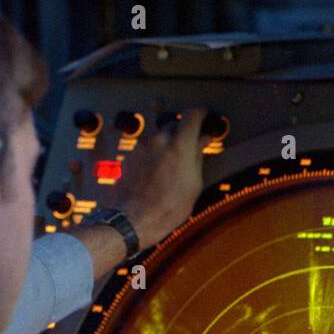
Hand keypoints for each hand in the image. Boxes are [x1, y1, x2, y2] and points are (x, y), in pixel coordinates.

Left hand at [118, 108, 206, 249]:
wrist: (134, 220)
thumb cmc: (167, 208)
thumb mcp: (193, 185)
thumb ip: (198, 157)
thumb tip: (203, 140)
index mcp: (179, 146)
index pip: (192, 116)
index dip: (200, 113)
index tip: (204, 116)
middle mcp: (159, 140)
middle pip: (173, 125)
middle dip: (182, 133)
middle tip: (189, 149)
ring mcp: (142, 147)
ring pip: (158, 138)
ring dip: (166, 147)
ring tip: (170, 169)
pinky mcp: (130, 156)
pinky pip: (146, 150)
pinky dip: (153, 156)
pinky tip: (156, 175)